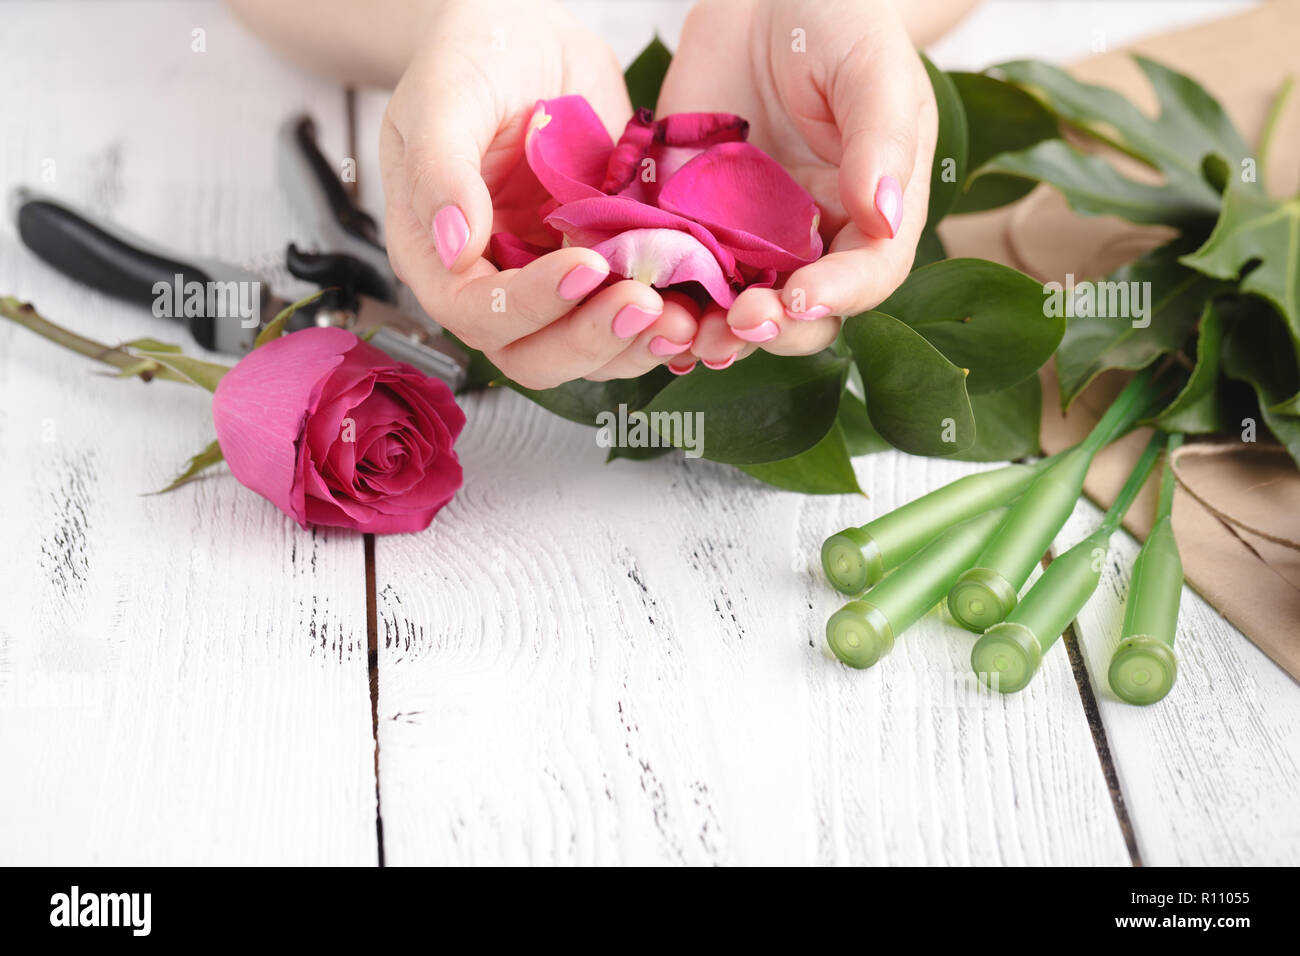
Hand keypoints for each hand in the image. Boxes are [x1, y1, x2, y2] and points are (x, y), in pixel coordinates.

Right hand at [379, 0, 699, 388]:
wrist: (531, 38)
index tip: (585, 267)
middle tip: (643, 304)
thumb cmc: (473, 59)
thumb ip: (439, 169)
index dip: (530, 305)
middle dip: (590, 339)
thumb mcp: (443, 99)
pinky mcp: (604, 271)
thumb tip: (454, 246)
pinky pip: (630, 319)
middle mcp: (495, 284)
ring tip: (681, 318)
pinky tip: (697, 310)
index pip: (478, 313)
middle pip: (533, 355)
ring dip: (634, 345)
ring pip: (588, 352)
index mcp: (440, 256)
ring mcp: (552, 283)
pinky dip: (663, 324)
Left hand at [656, 0, 936, 368]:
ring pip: (732, 312)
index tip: (802, 298)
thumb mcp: (871, 71)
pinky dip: (660, 301)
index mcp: (869, 216)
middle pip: (798, 317)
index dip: (838, 296)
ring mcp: (747, 241)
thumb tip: (884, 216)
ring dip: (710, 333)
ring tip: (684, 333)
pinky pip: (676, 277)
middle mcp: (811, 243)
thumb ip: (881, 141)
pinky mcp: (690, 226)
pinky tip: (641, 309)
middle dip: (769, 329)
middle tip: (739, 323)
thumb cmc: (836, 24)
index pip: (866, 278)